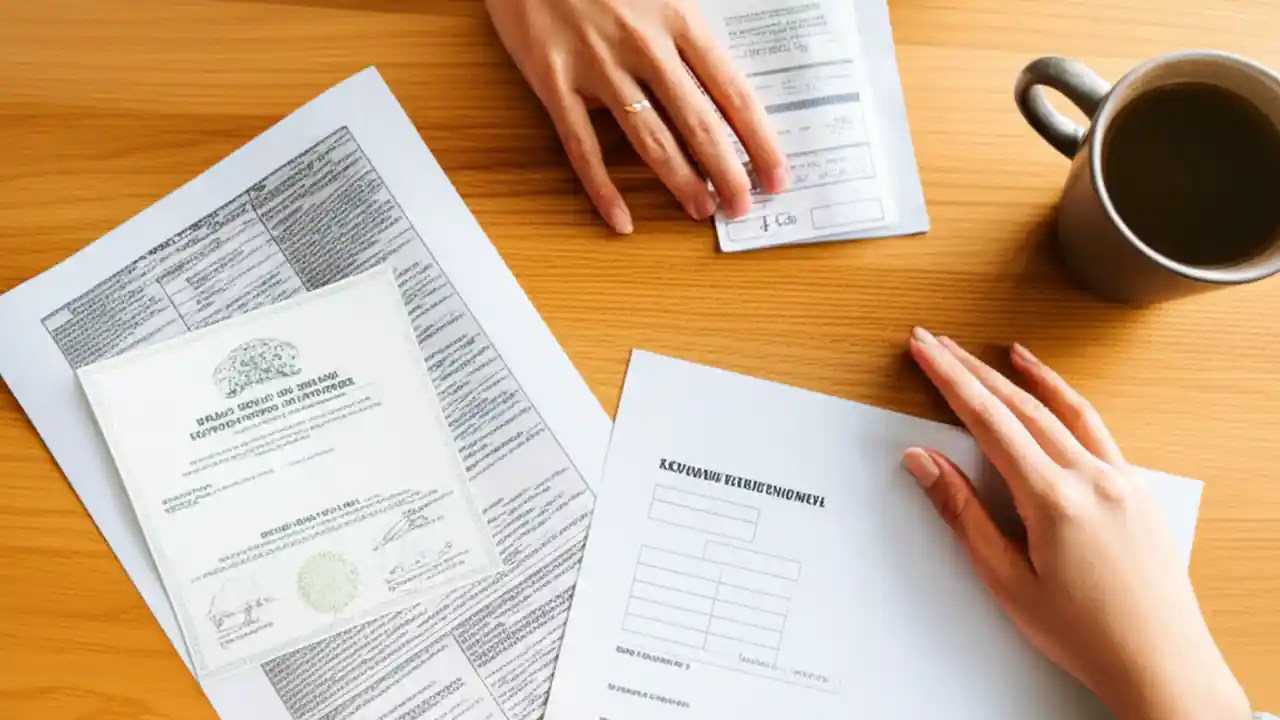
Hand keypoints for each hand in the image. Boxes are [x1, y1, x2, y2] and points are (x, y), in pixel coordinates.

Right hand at [484, 0, 789, 233]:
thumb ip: (689, 19)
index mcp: (678, 16)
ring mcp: (597, 67)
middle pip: (699, 124)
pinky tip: (621, 219)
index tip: (777, 173)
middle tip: (743, 206)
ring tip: (701, 211)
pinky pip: (582, 147)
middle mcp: (644, 45)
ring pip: (650, 140)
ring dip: (680, 181)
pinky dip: (602, 189)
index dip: (760, 140)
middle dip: (727, 172)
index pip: (732, 92)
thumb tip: (725, 70)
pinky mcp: (554, 82)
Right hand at [902, 328, 1250, 719]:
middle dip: (974, 370)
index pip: (988, 421)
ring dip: (1027, 376)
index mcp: (1054, 499)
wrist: (1160, 663)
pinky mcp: (1138, 490)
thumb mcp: (1006, 580)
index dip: (950, 380)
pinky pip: (1098, 430)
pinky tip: (1059, 397)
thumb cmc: (1085, 634)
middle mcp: (1092, 478)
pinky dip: (1071, 402)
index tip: (924, 351)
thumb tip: (924, 462)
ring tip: (1002, 352)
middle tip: (939, 343)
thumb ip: (962, 514)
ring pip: (1066, 409)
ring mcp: (1121, 480)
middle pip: (1022, 405)